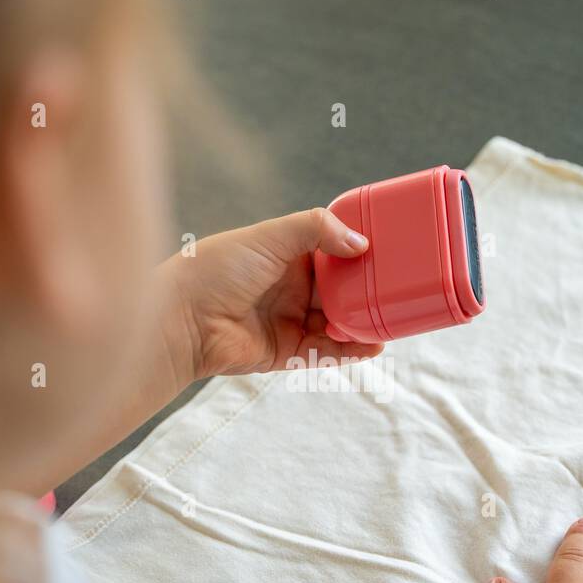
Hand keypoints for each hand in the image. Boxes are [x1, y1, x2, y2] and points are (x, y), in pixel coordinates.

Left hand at [162, 208, 384, 378]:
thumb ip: (316, 229)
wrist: (182, 319)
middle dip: (366, 291)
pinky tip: (372, 344)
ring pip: (337, 322)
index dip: (357, 253)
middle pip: (339, 289)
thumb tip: (360, 242)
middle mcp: (289, 288)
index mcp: (284, 255)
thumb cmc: (216, 269)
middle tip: (400, 288)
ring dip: (363, 322)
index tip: (387, 251)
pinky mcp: (287, 352)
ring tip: (393, 319)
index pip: (331, 252)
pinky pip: (326, 352)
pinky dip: (350, 350)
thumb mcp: (269, 236)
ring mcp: (289, 321)